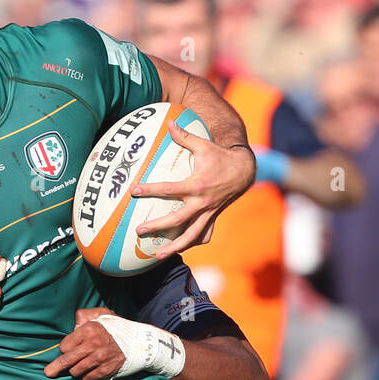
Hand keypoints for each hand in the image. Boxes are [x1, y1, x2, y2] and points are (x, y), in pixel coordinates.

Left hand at [44, 307, 123, 379]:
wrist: (140, 342)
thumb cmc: (118, 328)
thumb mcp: (102, 314)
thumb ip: (86, 315)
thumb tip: (74, 320)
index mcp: (88, 330)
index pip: (65, 346)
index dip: (65, 348)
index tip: (68, 349)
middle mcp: (92, 346)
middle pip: (66, 361)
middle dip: (55, 368)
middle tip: (48, 373)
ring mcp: (99, 360)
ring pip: (76, 371)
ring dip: (74, 371)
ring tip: (77, 368)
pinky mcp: (106, 371)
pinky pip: (88, 378)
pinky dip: (86, 376)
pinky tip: (89, 371)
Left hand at [130, 121, 255, 259]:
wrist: (244, 171)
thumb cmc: (220, 156)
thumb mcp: (204, 144)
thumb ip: (184, 136)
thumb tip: (169, 123)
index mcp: (197, 185)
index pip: (169, 189)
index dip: (151, 190)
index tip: (134, 191)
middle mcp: (202, 203)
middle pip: (177, 220)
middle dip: (157, 226)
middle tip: (139, 231)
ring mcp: (209, 214)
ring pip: (191, 236)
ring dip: (174, 247)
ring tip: (158, 256)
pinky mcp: (213, 219)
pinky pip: (202, 235)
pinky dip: (191, 244)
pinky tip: (178, 250)